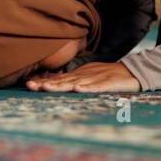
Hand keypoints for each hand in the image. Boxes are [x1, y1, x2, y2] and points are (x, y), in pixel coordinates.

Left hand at [26, 61, 140, 93]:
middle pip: (63, 80)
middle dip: (46, 83)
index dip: (44, 81)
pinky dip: (87, 88)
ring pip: (76, 83)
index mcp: (80, 75)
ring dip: (61, 85)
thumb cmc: (108, 76)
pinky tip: (78, 89)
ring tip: (46, 88)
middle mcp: (85, 76)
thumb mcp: (88, 77)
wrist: (132, 71)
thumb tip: (53, 84)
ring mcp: (96, 79)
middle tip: (30, 86)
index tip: (28, 85)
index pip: (59, 79)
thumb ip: (73, 81)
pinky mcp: (109, 84)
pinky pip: (97, 87)